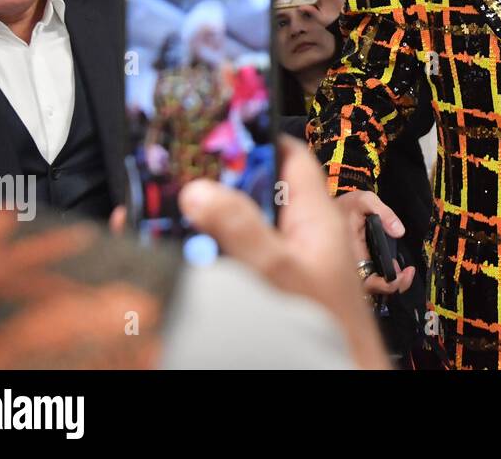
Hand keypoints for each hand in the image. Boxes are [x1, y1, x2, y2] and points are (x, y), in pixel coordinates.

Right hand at [180, 136, 389, 368]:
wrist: (341, 370)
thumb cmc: (327, 325)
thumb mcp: (280, 270)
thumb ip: (242, 229)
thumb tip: (200, 189)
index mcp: (314, 216)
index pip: (293, 158)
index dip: (260, 138)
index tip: (218, 131)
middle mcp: (300, 233)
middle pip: (258, 192)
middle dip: (219, 182)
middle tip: (173, 172)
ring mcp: (285, 260)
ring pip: (240, 227)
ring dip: (206, 221)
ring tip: (159, 212)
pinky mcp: (271, 286)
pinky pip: (234, 258)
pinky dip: (206, 253)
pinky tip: (172, 252)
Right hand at [334, 190, 417, 296]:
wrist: (330, 209)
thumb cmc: (345, 207)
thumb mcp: (364, 201)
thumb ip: (383, 212)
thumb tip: (398, 231)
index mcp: (350, 254)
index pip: (367, 281)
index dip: (385, 284)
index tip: (401, 275)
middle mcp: (351, 265)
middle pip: (371, 289)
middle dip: (394, 286)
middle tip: (407, 274)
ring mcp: (354, 267)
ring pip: (372, 287)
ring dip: (391, 283)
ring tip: (405, 272)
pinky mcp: (358, 265)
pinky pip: (372, 279)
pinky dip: (385, 277)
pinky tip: (395, 267)